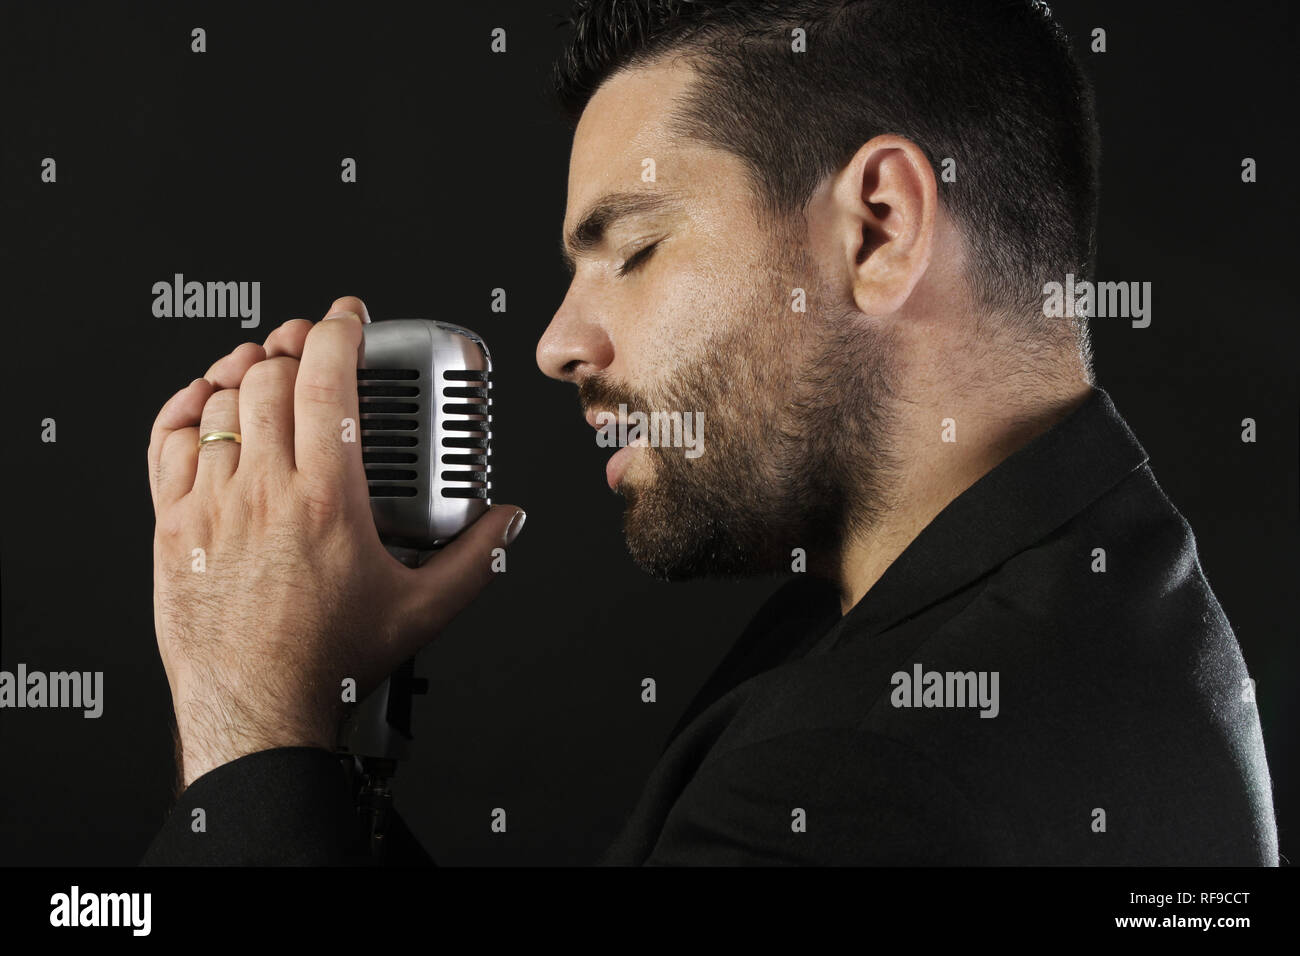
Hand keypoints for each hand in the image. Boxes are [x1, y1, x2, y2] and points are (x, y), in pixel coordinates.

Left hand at [147, 296, 524, 788]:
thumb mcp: (422, 609)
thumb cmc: (329, 661)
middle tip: (314, 343)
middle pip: (272, 378)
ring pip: (219, 401)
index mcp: (327, 499)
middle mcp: (264, 490)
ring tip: (269, 367)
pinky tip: (205, 403)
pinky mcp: (175, 525)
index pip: (327, 380)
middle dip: (295, 344)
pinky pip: (167, 441)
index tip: (349, 317)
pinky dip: (186, 408)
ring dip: (245, 371)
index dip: (339, 330)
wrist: (259, 709)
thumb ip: (477, 557)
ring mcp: (212, 504)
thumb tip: (509, 520)